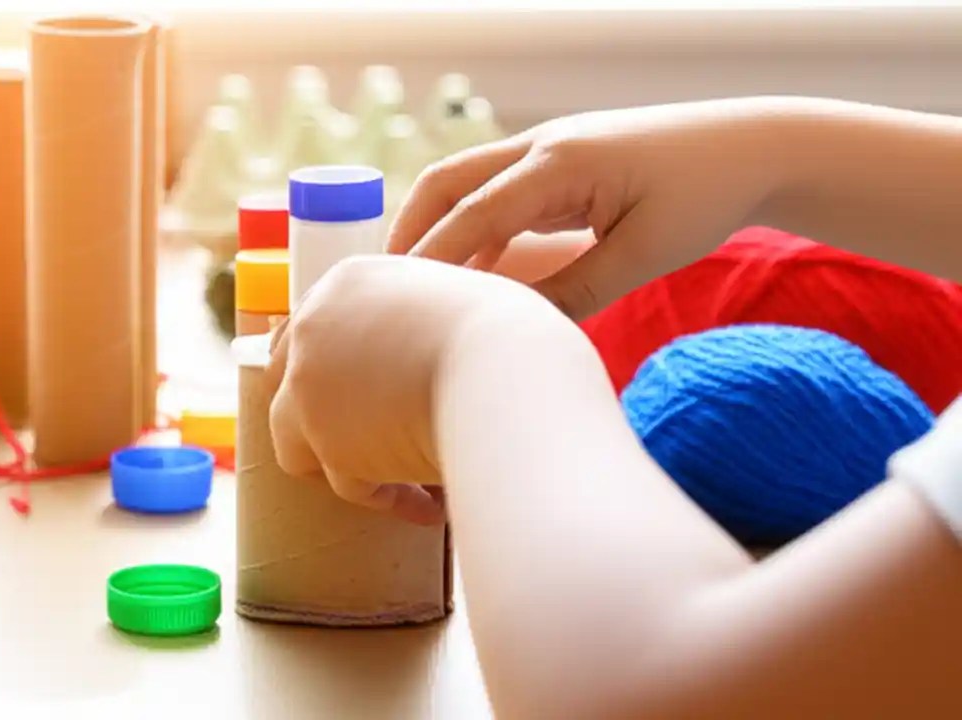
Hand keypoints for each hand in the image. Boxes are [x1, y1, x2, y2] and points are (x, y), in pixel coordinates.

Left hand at [263, 254, 546, 524]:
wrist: (502, 366)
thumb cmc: (507, 333)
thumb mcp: (456, 302)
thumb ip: (420, 322)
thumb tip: (421, 365)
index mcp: (347, 282)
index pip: (310, 329)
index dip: (332, 372)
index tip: (361, 401)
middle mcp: (313, 326)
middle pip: (290, 385)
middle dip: (327, 423)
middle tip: (375, 450)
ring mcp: (307, 384)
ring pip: (302, 444)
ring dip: (355, 468)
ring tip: (415, 485)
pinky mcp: (321, 440)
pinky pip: (348, 486)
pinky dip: (390, 499)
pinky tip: (432, 506)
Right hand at [388, 98, 793, 318]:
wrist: (754, 147)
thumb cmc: (706, 196)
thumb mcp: (643, 254)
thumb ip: (575, 291)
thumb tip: (516, 327)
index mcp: (561, 162)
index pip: (472, 213)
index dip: (430, 259)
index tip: (395, 302)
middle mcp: (543, 147)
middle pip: (446, 181)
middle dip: (408, 230)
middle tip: (382, 287)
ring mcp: (548, 151)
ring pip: (466, 184)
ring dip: (437, 229)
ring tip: (415, 288)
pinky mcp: (560, 165)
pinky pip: (498, 195)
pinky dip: (473, 231)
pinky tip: (472, 275)